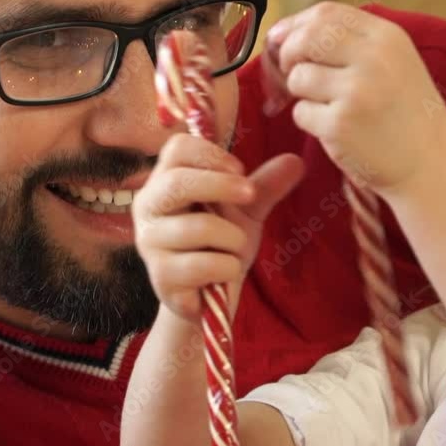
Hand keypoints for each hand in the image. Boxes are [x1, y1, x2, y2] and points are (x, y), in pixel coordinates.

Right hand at [133, 133, 303, 320]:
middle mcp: (148, 208)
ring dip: (233, 238)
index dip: (212, 154)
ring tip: (234, 248)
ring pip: (200, 227)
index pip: (177, 148)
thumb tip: (296, 161)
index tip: (239, 169)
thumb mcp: (245, 211)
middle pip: (178, 181)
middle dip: (222, 186)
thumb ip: (265, 186)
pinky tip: (224, 272)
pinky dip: (228, 267)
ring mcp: (150, 243)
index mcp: (165, 182)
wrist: (210, 298)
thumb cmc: (220, 245)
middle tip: (250, 195)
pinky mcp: (161, 277)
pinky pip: (205, 265)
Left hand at [262, 2, 445, 194]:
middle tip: (290, 72)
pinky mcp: (340, 125)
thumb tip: (286, 32)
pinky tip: (335, 129)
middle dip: (288, 54)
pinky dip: (309, 121)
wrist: (431, 165)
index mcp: (388, 38)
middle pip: (306, 38)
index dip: (297, 24)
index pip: (327, 13)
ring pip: (298, 76)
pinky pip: (301, 112)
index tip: (283, 39)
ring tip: (327, 106)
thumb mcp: (396, 63)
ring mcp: (356, 91)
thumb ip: (352, 42)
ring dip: (301, 93)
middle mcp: (374, 58)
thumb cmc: (407, 115)